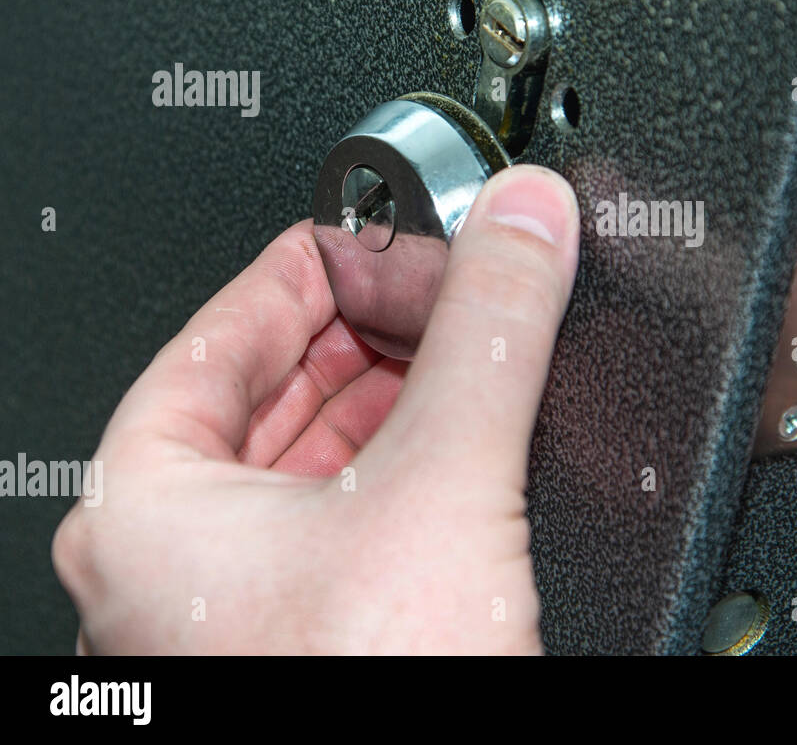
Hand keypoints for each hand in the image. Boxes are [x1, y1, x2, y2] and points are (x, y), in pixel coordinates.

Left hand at [52, 165, 579, 653]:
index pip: (234, 316)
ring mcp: (247, 608)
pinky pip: (360, 514)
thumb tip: (521, 223)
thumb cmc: (370, 700)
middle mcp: (179, 561)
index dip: (334, 256)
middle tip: (463, 287)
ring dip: (408, 391)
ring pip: (325, 451)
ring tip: (480, 352)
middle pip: (281, 381)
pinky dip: (419, 463)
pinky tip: (475, 444)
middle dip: (385, 323)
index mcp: (150, 506)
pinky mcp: (318, 636)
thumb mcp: (441, 489)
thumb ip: (487, 334)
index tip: (405, 230)